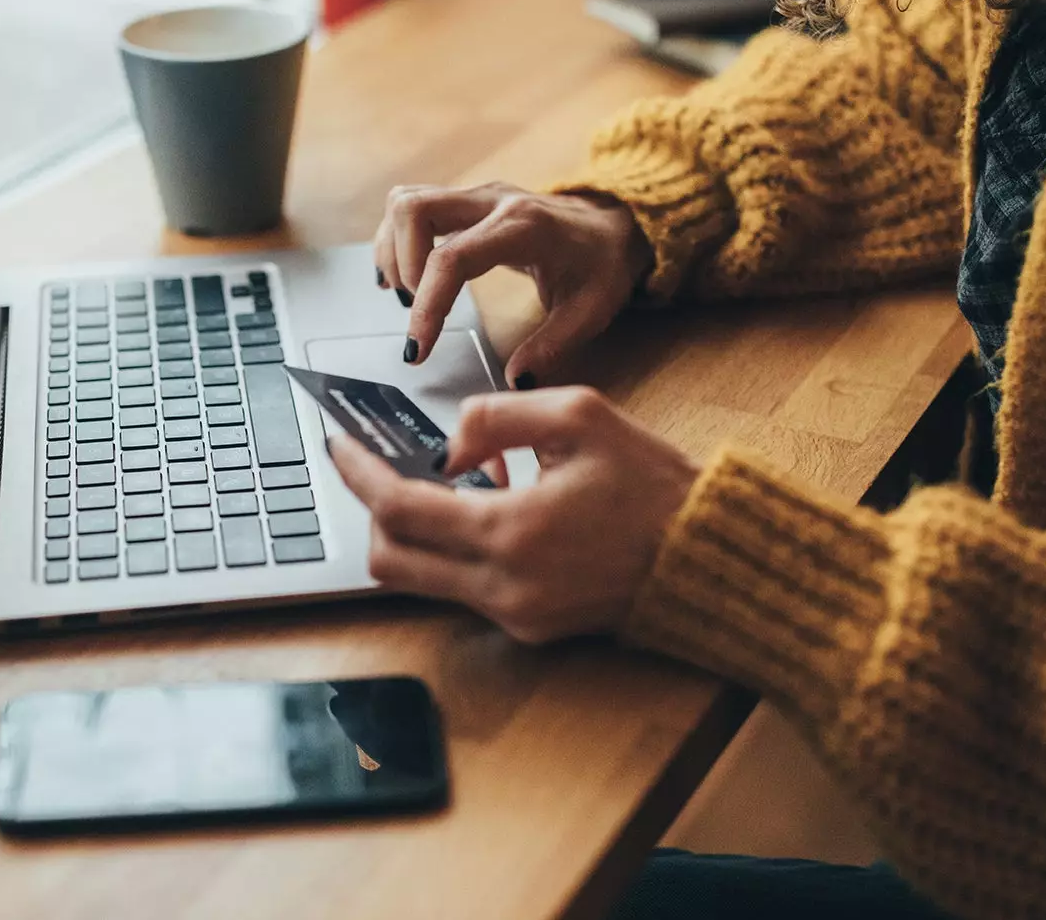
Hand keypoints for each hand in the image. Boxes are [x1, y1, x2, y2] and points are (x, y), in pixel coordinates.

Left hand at [328, 387, 699, 643]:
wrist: (708, 558)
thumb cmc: (652, 484)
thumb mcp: (579, 416)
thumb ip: (496, 416)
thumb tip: (447, 447)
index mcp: (511, 532)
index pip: (398, 509)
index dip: (358, 474)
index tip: (337, 444)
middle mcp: (503, 586)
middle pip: (389, 560)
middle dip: (373, 510)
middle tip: (380, 466)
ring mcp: (514, 616)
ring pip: (420, 579)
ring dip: (417, 530)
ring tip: (452, 482)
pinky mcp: (529, 629)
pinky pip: (462, 589)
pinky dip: (456, 549)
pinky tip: (491, 510)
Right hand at [374, 182, 651, 386]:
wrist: (614, 225)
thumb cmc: (602, 265)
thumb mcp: (592, 311)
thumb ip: (553, 346)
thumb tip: (515, 380)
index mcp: (524, 228)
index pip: (452, 258)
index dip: (427, 305)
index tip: (418, 348)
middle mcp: (493, 201)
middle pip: (414, 209)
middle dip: (401, 265)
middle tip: (415, 310)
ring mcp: (476, 196)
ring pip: (406, 202)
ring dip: (394, 250)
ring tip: (409, 295)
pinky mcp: (466, 201)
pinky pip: (413, 207)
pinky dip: (397, 240)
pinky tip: (404, 276)